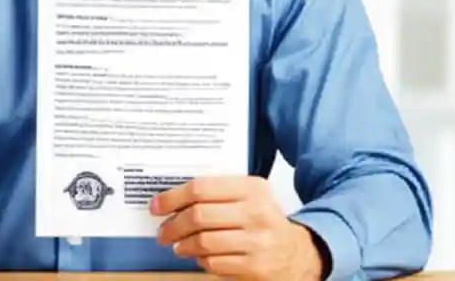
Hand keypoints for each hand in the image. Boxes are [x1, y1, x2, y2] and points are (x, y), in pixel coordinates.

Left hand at [150, 176, 324, 280]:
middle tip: (163, 231)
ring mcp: (258, 241)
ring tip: (178, 245)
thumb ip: (216, 193)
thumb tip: (170, 200)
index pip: (201, 188)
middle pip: (198, 215)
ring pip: (203, 242)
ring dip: (183, 245)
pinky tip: (200, 256)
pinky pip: (214, 263)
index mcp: (252, 188)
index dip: (172, 198)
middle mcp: (257, 212)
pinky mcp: (256, 266)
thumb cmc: (263, 222)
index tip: (157, 206)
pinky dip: (201, 260)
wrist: (297, 254)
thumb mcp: (248, 197)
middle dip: (173, 225)